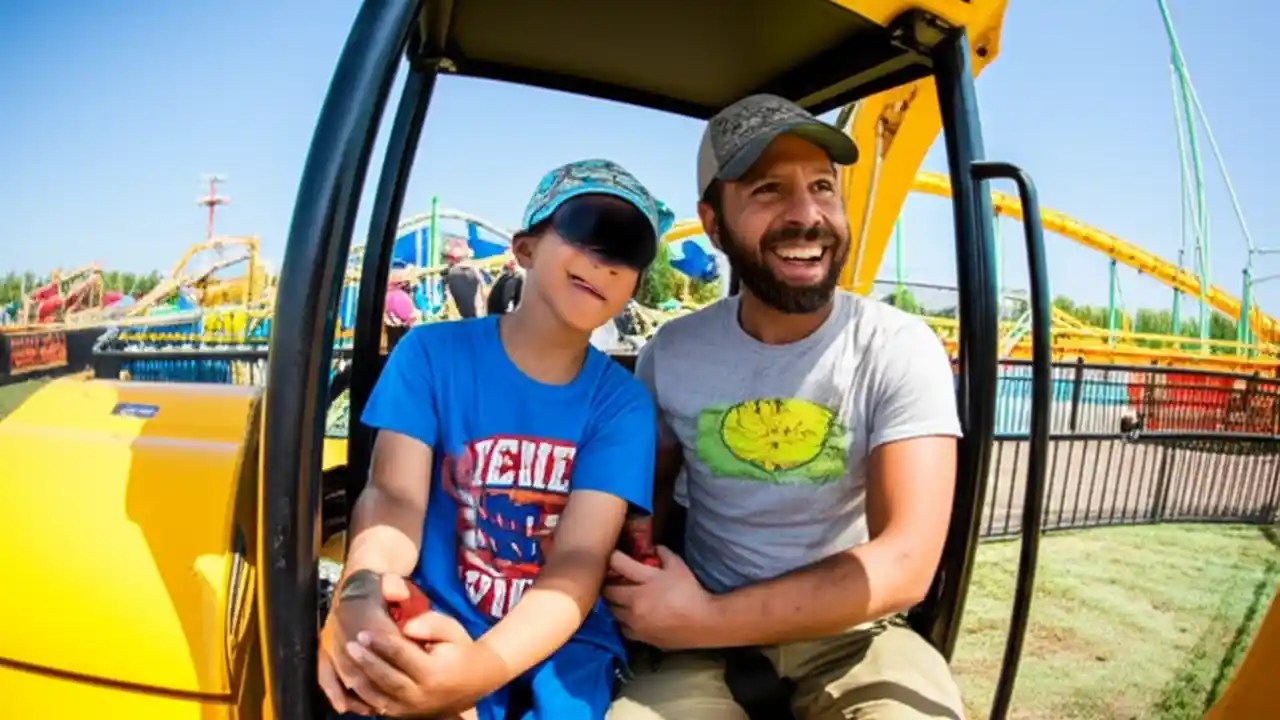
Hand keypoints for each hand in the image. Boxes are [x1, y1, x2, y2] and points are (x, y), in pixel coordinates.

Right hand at [318, 572, 402, 714]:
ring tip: (372, 709)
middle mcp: (341, 627)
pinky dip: (334, 692)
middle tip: (390, 700)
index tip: (405, 671)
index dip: (390, 653)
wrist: (356, 583)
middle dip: (374, 681)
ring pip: (341, 671)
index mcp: (359, 609)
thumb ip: (396, 587)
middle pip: (357, 660)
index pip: (376, 637)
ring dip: (356, 693)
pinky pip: (324, 673)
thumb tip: (399, 594)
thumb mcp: (390, 581)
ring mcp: (330, 639)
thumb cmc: (379, 587)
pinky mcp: (324, 648)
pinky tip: (344, 707)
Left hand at [343, 611, 488, 717]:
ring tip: (348, 661)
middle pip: (388, 678)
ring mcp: (413, 709)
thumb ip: (430, 624)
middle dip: (367, 661)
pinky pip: (380, 708)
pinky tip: (353, 680)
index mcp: (434, 672)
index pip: (402, 655)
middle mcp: (422, 695)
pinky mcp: (406, 715)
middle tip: (350, 645)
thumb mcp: (452, 629)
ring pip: (380, 697)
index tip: (364, 631)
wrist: (475, 679)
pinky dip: (364, 696)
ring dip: (361, 680)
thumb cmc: (460, 648)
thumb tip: (405, 626)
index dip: (381, 643)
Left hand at [603, 546, 718, 649]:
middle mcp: (634, 602)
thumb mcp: (678, 566)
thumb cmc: (691, 591)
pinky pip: (622, 628)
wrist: (704, 623)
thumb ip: (664, 554)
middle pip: (608, 591)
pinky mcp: (640, 637)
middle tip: (614, 580)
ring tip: (621, 599)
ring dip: (614, 603)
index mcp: (644, 581)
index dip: (613, 557)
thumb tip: (654, 547)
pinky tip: (631, 617)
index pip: (618, 563)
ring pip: (612, 611)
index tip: (613, 557)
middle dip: (609, 584)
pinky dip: (623, 621)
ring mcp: (635, 622)